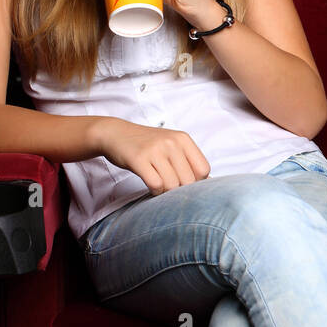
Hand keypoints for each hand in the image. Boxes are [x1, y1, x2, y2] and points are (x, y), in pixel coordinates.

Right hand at [96, 118, 210, 195]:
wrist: (116, 134)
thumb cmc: (147, 144)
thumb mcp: (172, 145)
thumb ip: (189, 161)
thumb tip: (210, 183)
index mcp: (183, 139)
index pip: (203, 170)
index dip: (197, 182)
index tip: (184, 183)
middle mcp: (171, 143)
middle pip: (188, 180)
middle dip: (180, 190)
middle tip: (170, 187)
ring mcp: (155, 150)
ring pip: (172, 185)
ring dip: (166, 192)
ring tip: (160, 186)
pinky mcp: (139, 159)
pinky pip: (156, 184)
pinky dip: (155, 191)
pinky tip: (152, 187)